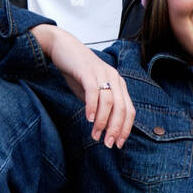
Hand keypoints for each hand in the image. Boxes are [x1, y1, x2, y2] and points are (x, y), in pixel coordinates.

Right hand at [30, 25, 133, 147]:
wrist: (63, 48)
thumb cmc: (78, 72)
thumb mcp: (92, 92)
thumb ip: (100, 106)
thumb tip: (103, 128)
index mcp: (119, 84)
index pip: (129, 110)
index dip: (126, 129)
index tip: (118, 144)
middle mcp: (115, 78)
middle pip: (122, 108)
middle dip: (116, 129)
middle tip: (108, 144)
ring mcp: (102, 74)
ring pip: (109, 102)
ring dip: (103, 122)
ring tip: (95, 135)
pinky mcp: (88, 71)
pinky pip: (94, 92)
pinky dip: (93, 107)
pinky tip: (89, 119)